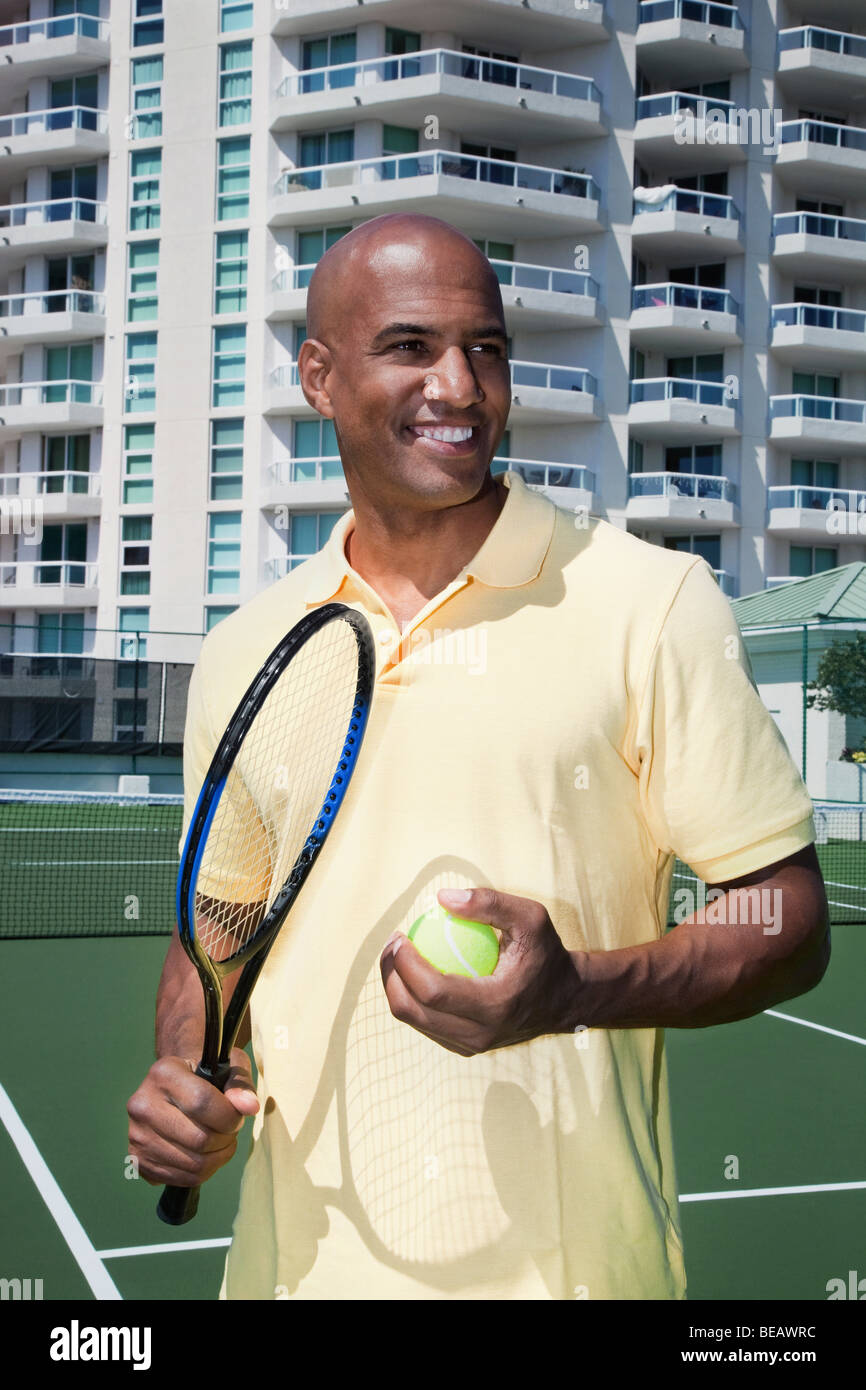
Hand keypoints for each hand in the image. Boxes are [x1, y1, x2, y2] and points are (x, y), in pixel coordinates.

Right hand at [126, 1048, 258, 1187]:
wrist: (174, 1086)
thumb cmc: (206, 1074)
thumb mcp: (228, 1067)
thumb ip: (240, 1085)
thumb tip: (249, 1107)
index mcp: (163, 1073)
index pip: (203, 1103)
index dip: (230, 1116)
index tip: (237, 1115)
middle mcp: (142, 1104)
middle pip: (199, 1139)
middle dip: (226, 1139)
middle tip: (230, 1130)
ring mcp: (137, 1135)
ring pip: (194, 1164)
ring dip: (218, 1158)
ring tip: (220, 1141)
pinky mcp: (138, 1160)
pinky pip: (182, 1179)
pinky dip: (203, 1172)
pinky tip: (205, 1153)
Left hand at [379, 888, 579, 1055]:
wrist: (564, 998)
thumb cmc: (545, 952)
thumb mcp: (530, 917)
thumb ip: (489, 902)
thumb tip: (441, 898)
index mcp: (496, 1005)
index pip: (432, 990)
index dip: (405, 963)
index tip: (401, 935)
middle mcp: (480, 1034)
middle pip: (412, 1011)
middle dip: (391, 975)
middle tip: (394, 943)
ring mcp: (471, 1047)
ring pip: (414, 1021)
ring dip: (397, 986)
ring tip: (399, 954)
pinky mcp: (465, 1048)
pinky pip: (426, 1024)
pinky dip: (413, 998)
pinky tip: (414, 970)